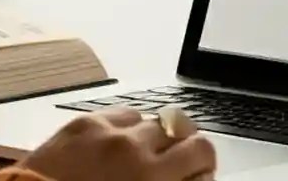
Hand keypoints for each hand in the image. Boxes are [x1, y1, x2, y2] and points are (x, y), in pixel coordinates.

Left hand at [20, 107, 216, 180]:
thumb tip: (192, 178)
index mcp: (152, 176)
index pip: (202, 150)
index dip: (204, 163)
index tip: (198, 174)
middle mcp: (134, 147)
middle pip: (181, 129)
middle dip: (182, 147)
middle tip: (172, 164)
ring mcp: (107, 131)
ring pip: (151, 119)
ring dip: (152, 136)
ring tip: (140, 154)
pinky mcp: (83, 123)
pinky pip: (120, 114)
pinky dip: (125, 127)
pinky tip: (115, 144)